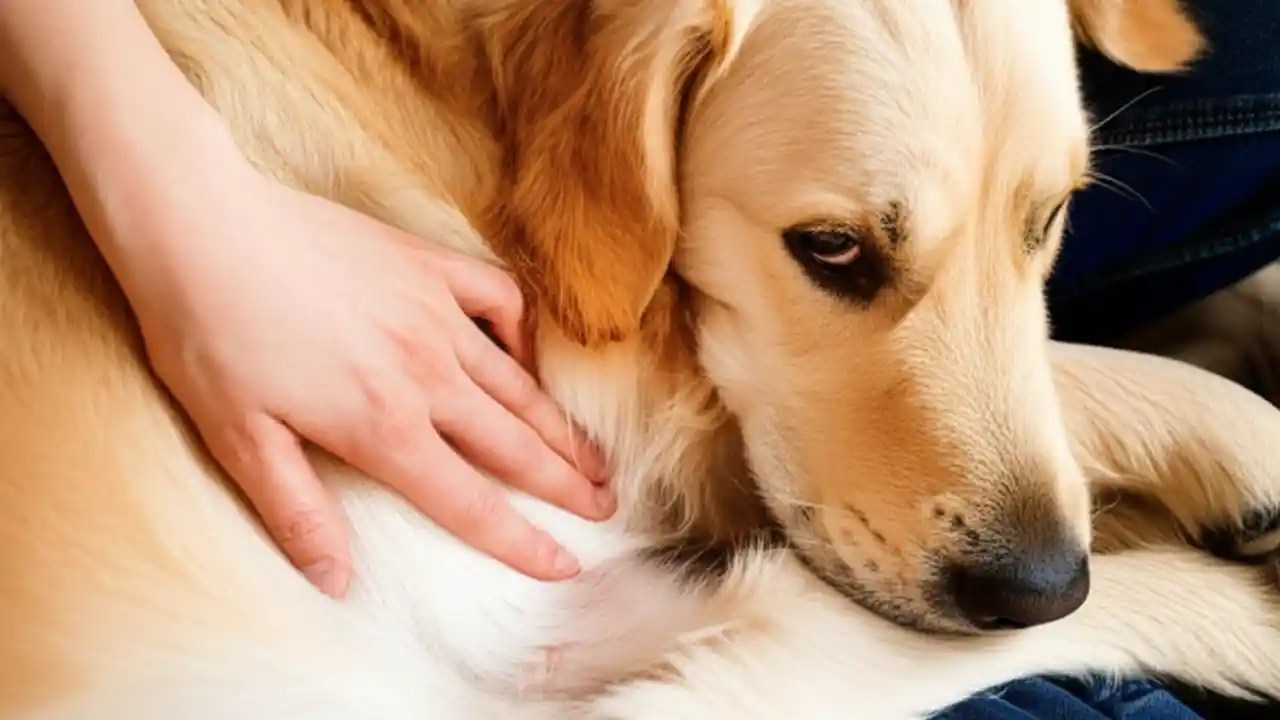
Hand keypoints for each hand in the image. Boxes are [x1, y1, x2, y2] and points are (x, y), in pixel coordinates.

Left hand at [122, 165, 611, 596]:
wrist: (202, 225)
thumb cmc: (209, 337)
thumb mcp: (240, 440)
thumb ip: (298, 514)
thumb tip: (337, 584)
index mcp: (382, 427)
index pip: (470, 502)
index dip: (523, 541)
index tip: (566, 564)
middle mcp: (426, 375)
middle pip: (515, 446)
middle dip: (567, 483)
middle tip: (607, 506)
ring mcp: (435, 315)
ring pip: (519, 385)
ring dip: (561, 427)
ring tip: (595, 455)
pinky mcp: (428, 267)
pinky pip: (499, 301)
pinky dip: (522, 333)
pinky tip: (528, 355)